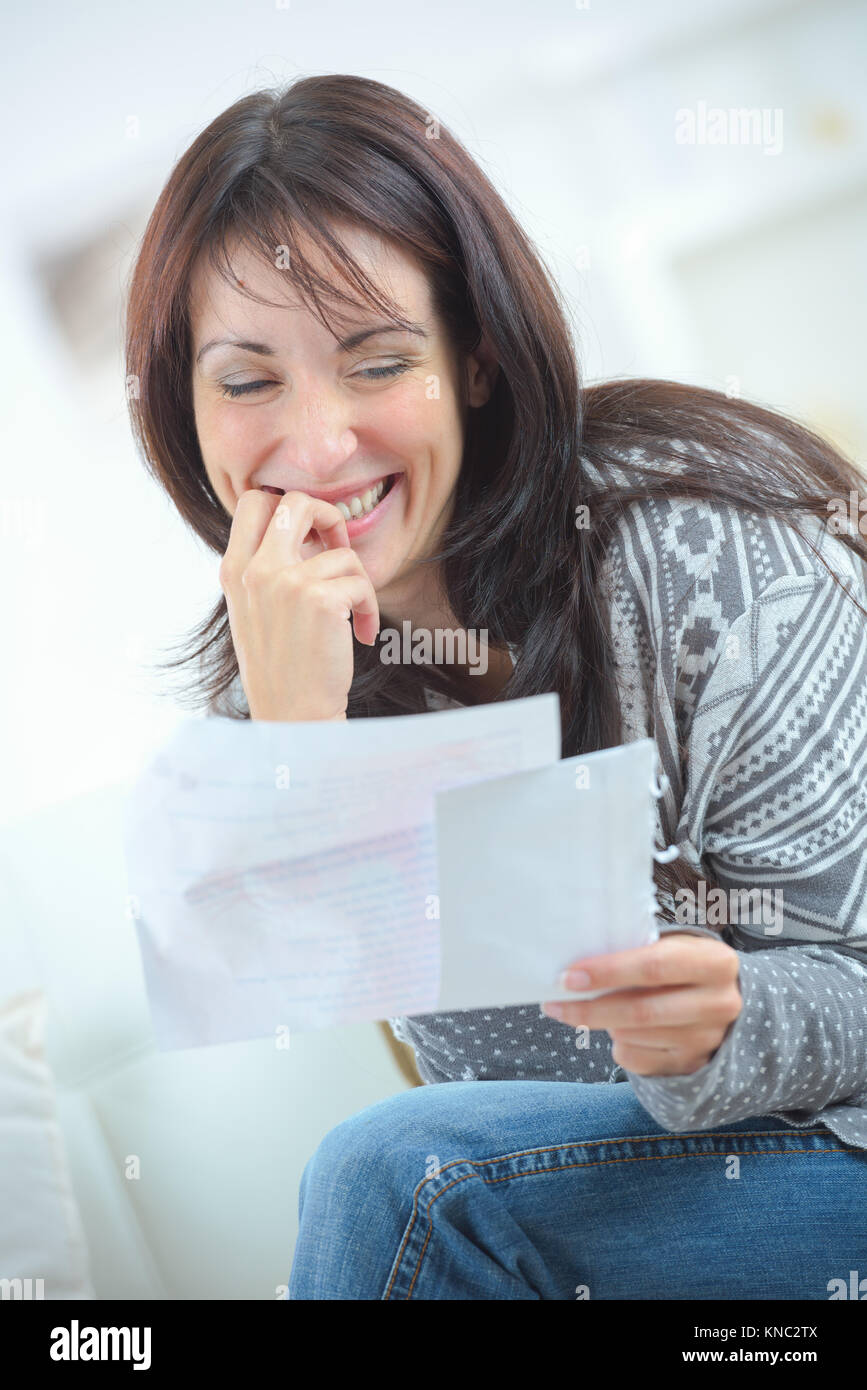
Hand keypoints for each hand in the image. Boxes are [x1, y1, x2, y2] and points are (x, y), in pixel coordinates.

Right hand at [219, 489, 379, 721]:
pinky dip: (370, 609)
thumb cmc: (282, 666)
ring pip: (343, 553)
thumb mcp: (254, 610)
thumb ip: (267, 568)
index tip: (310, 537)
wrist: (292, 715)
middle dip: (329, 517)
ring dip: (358, 585)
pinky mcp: (319, 599)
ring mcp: (286, 582)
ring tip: (353, 618)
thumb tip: (309, 530)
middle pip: (297, 502)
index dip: (291, 506)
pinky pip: (361, 582)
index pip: (254, 502)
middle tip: (339, 548)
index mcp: (234, 570)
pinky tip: (362, 634)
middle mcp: (255, 570)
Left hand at [541, 932, 741, 1075]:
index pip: (653, 967)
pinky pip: (639, 1060)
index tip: (568, 977)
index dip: (608, 972)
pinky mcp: (693, 1066)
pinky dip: (618, 1045)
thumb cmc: (683, 967)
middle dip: (590, 1008)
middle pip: (641, 1010)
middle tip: (553, 1003)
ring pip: (635, 1036)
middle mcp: (719, 1003)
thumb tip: (579, 966)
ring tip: (589, 1009)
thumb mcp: (675, 947)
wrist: (725, 1004)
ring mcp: (708, 1040)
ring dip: (603, 1024)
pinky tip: (618, 1030)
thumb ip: (639, 952)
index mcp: (715, 963)